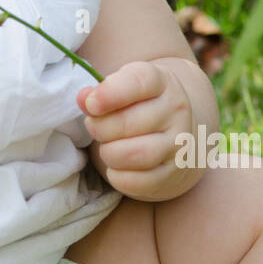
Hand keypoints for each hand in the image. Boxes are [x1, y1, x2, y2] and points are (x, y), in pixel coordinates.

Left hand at [76, 60, 200, 201]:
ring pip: (135, 154)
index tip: (90, 104)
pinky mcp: (173, 173)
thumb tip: (83, 99)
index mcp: (161, 82)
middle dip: (100, 128)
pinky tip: (116, 166)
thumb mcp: (123, 89)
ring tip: (106, 147)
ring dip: (109, 153)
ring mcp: (179, 144)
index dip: (109, 94)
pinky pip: (138, 181)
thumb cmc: (140, 106)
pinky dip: (118, 176)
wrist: (178, 134)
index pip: (138, 83)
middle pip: (128, 123)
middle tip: (94, 128)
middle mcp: (176, 111)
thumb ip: (100, 92)